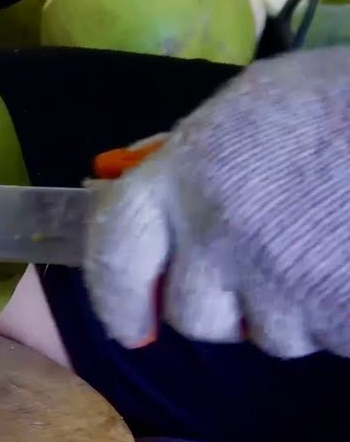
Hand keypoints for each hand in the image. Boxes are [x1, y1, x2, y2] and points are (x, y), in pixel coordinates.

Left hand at [83, 47, 349, 358]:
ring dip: (288, 311)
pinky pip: (326, 339)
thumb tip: (134, 194)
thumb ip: (189, 159)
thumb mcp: (249, 109)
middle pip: (191, 316)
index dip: (115, 297)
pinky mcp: (337, 319)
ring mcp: (279, 286)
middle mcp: (216, 239)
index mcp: (181, 178)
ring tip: (325, 250)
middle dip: (221, 307)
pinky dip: (339, 317)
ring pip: (265, 335)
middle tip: (260, 270)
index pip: (114, 257)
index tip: (129, 323)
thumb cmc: (343, 102)